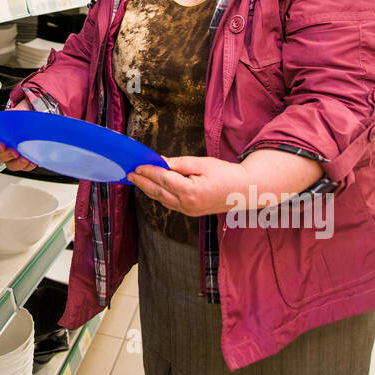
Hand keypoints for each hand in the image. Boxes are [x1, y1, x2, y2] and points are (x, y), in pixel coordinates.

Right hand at [0, 99, 35, 171]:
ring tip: (25, 159)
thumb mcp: (15, 113)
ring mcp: (10, 155)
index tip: (1, 145)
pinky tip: (32, 161)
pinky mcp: (21, 161)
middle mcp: (1, 147)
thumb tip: (20, 112)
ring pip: (10, 164)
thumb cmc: (19, 118)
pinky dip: (28, 166)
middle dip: (6, 156)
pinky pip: (23, 167)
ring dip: (17, 163)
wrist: (30, 122)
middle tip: (14, 152)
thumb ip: (15, 114)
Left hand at [127, 155, 251, 216]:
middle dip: (142, 182)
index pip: (163, 179)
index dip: (149, 171)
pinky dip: (159, 195)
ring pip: (162, 200)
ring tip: (137, 180)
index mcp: (191, 191)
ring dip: (148, 190)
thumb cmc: (226, 174)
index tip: (137, 165)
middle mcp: (188, 204)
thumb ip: (179, 164)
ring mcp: (189, 211)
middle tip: (130, 174)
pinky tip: (153, 188)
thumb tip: (161, 162)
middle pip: (158, 192)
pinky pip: (170, 204)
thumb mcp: (202, 163)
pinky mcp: (191, 212)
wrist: (244, 191)